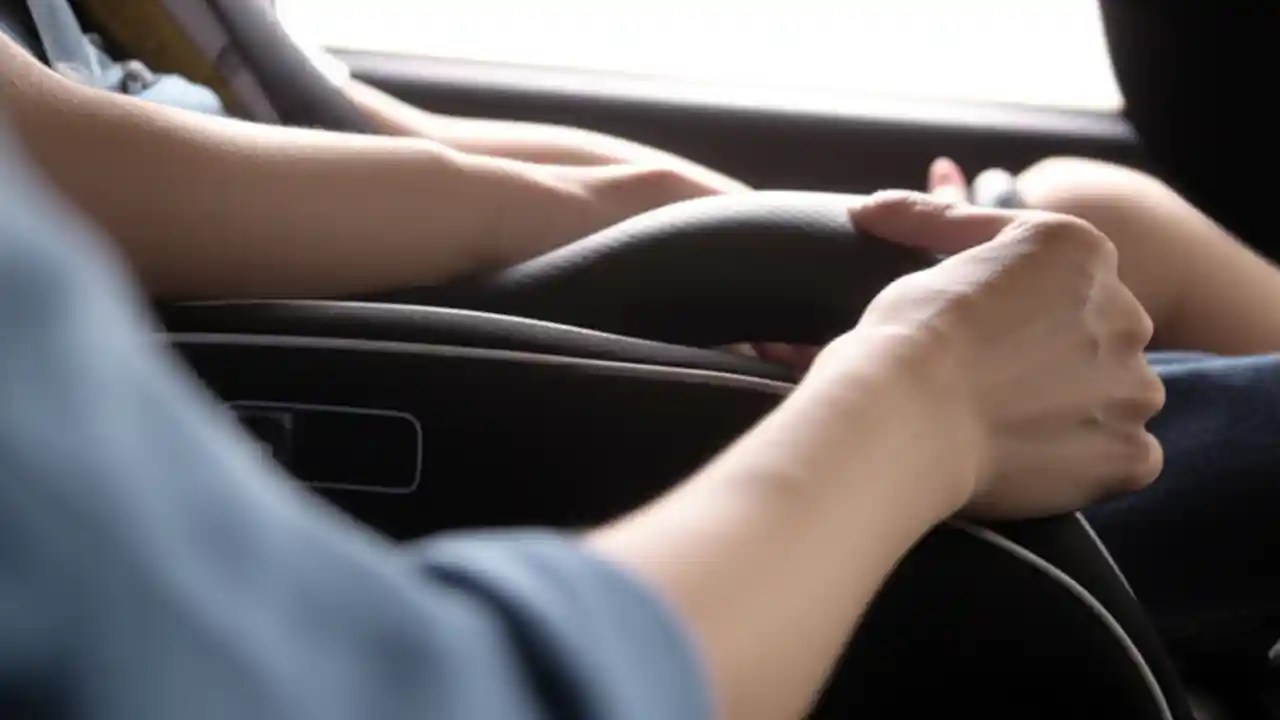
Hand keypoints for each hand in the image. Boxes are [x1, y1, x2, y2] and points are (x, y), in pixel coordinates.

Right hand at [817, 191, 1164, 518]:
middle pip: (1093, 330)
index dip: (1002, 294)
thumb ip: (938, 238)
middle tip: (987, 375)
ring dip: (1075, 404)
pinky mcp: (1129, 453)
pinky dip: (1087, 460)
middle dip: (1051, 348)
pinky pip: (1123, 456)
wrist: (906, 417)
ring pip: (1115, 393)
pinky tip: (1032, 459)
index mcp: (1081, 248)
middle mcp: (1125, 311)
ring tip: (1006, 422)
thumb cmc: (907, 335)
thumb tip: (874, 208)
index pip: (1045, 267)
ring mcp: (1134, 387)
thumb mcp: (923, 261)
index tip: (962, 318)